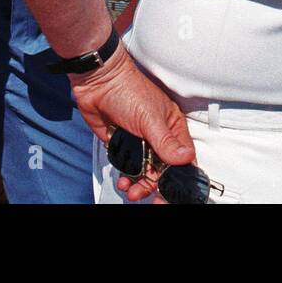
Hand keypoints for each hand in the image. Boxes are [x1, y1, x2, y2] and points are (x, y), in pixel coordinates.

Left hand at [70, 44, 194, 201]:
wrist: (97, 84)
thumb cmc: (127, 90)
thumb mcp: (149, 117)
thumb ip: (165, 141)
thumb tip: (185, 159)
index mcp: (172, 127)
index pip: (182, 158)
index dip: (178, 178)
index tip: (171, 194)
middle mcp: (158, 137)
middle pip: (164, 170)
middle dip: (156, 186)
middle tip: (150, 199)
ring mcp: (140, 142)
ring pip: (145, 172)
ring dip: (139, 184)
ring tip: (131, 190)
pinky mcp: (122, 146)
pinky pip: (128, 168)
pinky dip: (126, 177)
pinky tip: (122, 181)